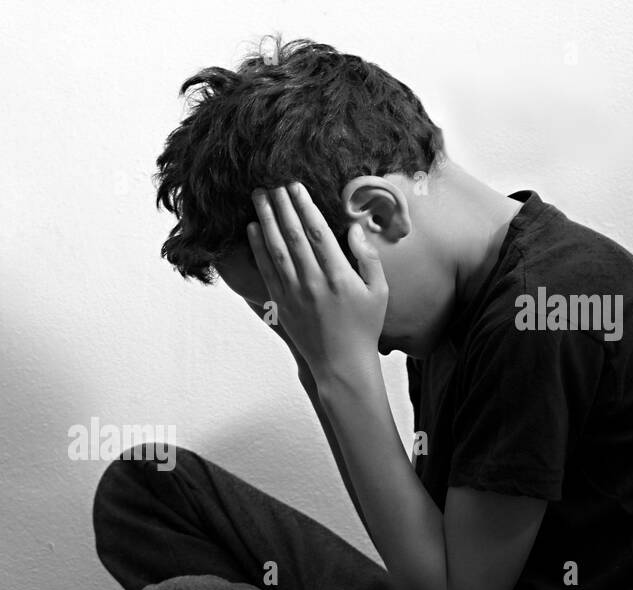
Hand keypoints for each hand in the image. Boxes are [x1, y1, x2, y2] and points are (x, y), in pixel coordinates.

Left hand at [247, 183, 387, 380]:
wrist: (340, 364)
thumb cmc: (364, 326)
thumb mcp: (379, 291)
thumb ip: (368, 258)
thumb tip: (354, 228)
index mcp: (339, 277)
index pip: (317, 233)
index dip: (304, 207)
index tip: (296, 186)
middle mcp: (313, 283)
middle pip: (292, 236)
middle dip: (281, 206)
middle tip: (271, 181)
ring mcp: (294, 294)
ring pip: (275, 249)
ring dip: (265, 220)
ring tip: (258, 197)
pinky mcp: (281, 304)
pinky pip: (266, 270)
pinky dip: (258, 247)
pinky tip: (253, 229)